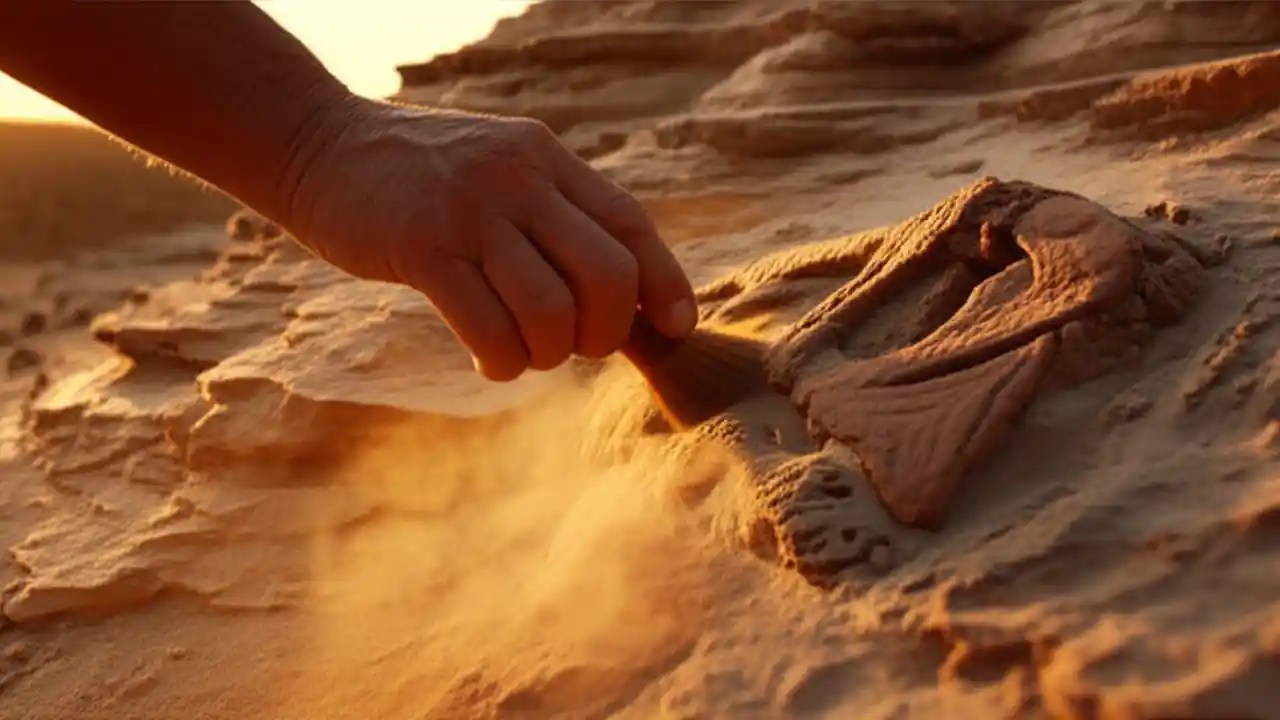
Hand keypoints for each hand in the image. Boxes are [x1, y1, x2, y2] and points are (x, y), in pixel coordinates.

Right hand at [275, 97, 696, 380]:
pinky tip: (489, 361)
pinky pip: (488, 328)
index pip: (632, 224)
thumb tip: (621, 294)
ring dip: (549, 355)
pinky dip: (501, 362)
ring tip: (523, 354)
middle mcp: (519, 179)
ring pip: (551, 311)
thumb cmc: (419, 180)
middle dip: (605, 332)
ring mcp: (471, 211)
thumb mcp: (499, 172)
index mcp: (546, 159)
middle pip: (607, 275)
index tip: (679, 327)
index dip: (666, 282)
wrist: (316, 144)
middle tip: (577, 346)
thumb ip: (553, 215)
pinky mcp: (422, 248)